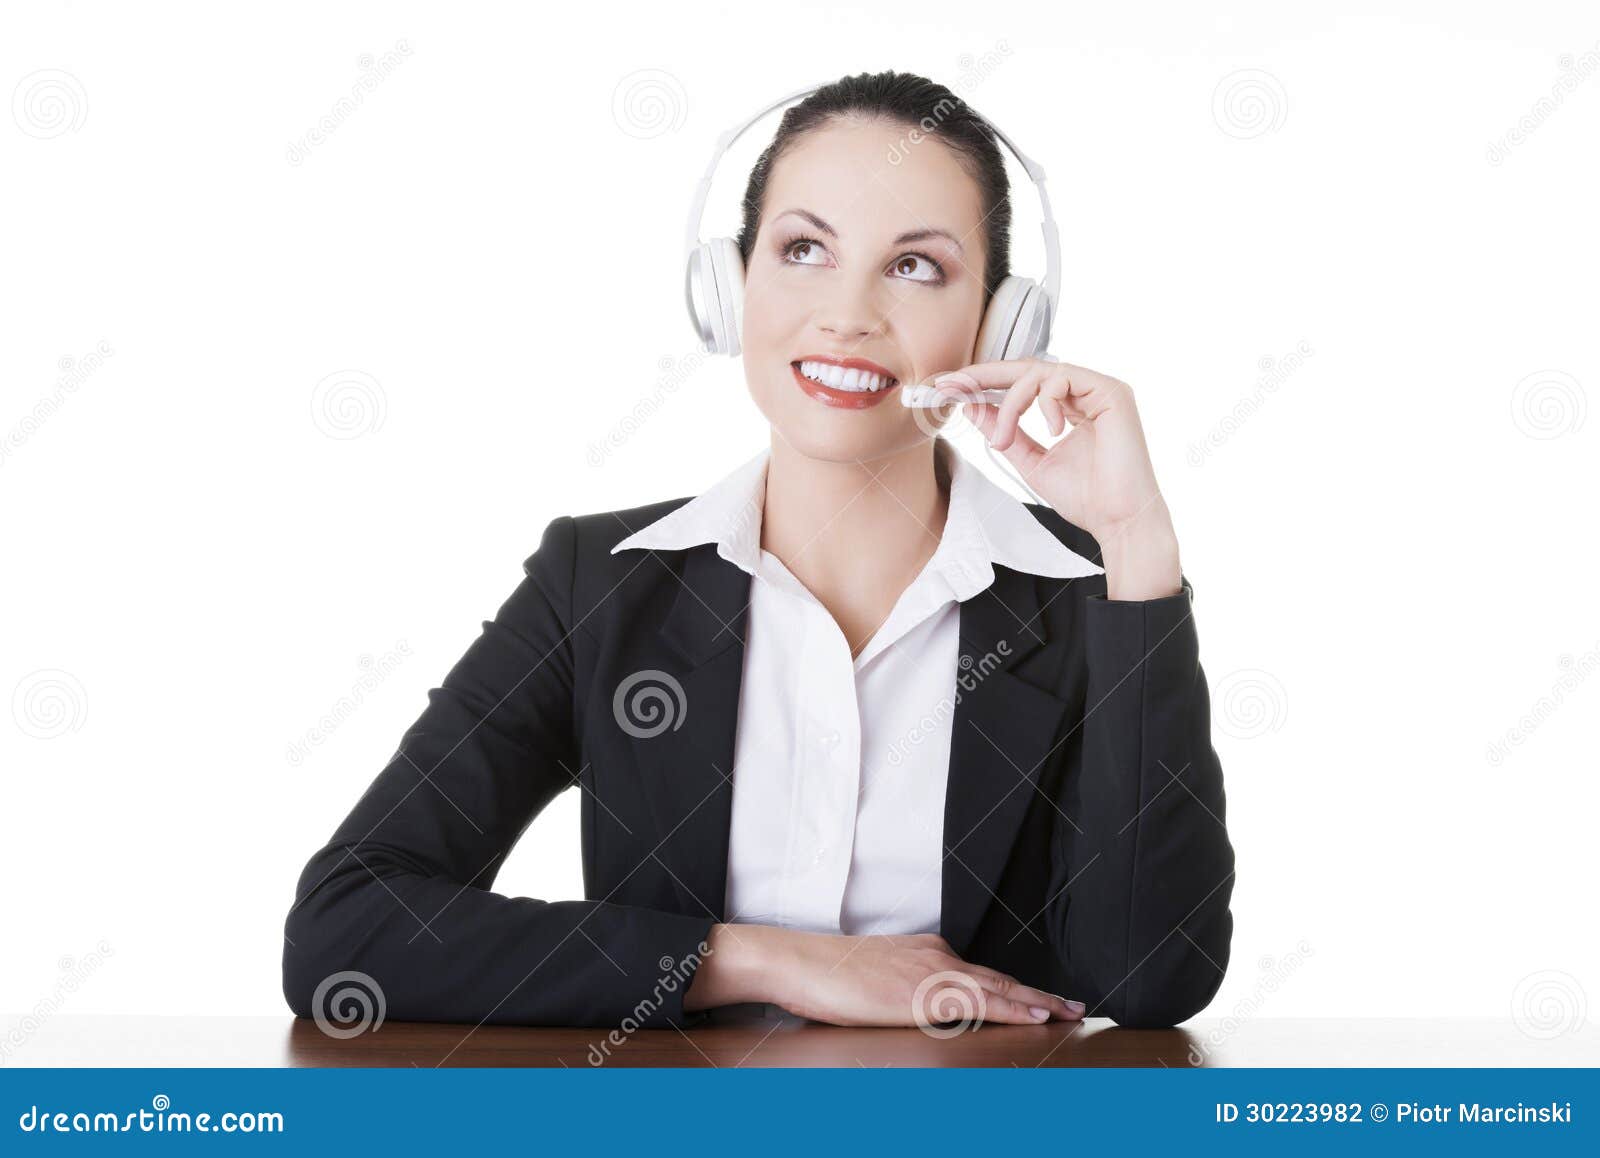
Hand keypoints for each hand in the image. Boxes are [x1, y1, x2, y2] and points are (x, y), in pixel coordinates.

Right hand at [687, 924, 1084, 1025]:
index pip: (978, 975)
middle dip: (1037, 994)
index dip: (1012, 988)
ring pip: (998, 988)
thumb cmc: (823, 976)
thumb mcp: (870, 982)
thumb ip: (899, 992)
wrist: (798, 963)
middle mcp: (935, 957)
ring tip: (1067, 1012)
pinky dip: (1013, 1007)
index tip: (1039, 999)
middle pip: (997, 978)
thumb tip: (909, 1009)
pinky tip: (1035, 1015)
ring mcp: (933, 973)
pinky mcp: (926, 992)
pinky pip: (981, 1002)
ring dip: (1036, 1001)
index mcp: (923, 954)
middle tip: (1072, 1005)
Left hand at [927, 358, 1181, 599]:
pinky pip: (1063, 378)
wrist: (1118, 521)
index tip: (950, 389)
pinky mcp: (1111, 392)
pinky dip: (1045, 403)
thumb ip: (1004, 432)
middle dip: (983, 375)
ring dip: (1011, 404)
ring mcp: (1099, 389)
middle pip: (1026, 368)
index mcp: (1069, 406)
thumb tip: (971, 406)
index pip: (1021, 382)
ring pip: (1039, 373)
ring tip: (1004, 441)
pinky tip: (1052, 431)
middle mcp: (1085, 392)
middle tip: (952, 385)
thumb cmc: (1086, 498)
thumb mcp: (1030, 460)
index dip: (984, 382)